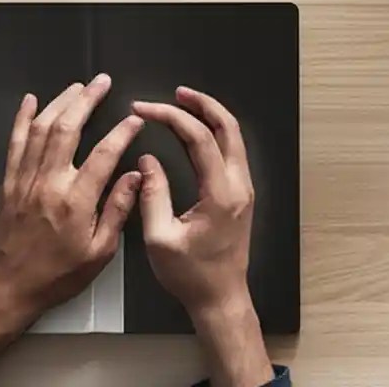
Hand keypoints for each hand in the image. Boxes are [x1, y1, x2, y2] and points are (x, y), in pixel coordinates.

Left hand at [0, 75, 143, 386]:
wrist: (9, 287)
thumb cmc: (58, 274)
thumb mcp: (100, 252)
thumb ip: (118, 210)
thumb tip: (134, 175)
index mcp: (75, 202)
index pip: (103, 154)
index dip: (121, 132)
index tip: (135, 119)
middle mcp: (47, 184)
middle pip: (67, 130)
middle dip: (86, 101)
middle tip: (102, 82)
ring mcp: (24, 180)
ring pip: (40, 130)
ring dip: (59, 103)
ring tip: (77, 87)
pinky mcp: (8, 182)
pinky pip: (15, 143)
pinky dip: (22, 119)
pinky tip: (31, 101)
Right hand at [133, 86, 272, 386]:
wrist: (221, 297)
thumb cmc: (190, 275)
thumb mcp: (159, 238)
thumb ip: (152, 195)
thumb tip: (147, 160)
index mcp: (221, 194)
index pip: (200, 140)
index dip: (171, 117)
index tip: (143, 109)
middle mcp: (239, 186)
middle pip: (228, 128)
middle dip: (202, 104)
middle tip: (175, 92)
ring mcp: (244, 189)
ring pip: (234, 137)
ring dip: (211, 116)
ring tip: (183, 103)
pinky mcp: (241, 194)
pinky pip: (232, 152)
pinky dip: (215, 133)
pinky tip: (196, 131)